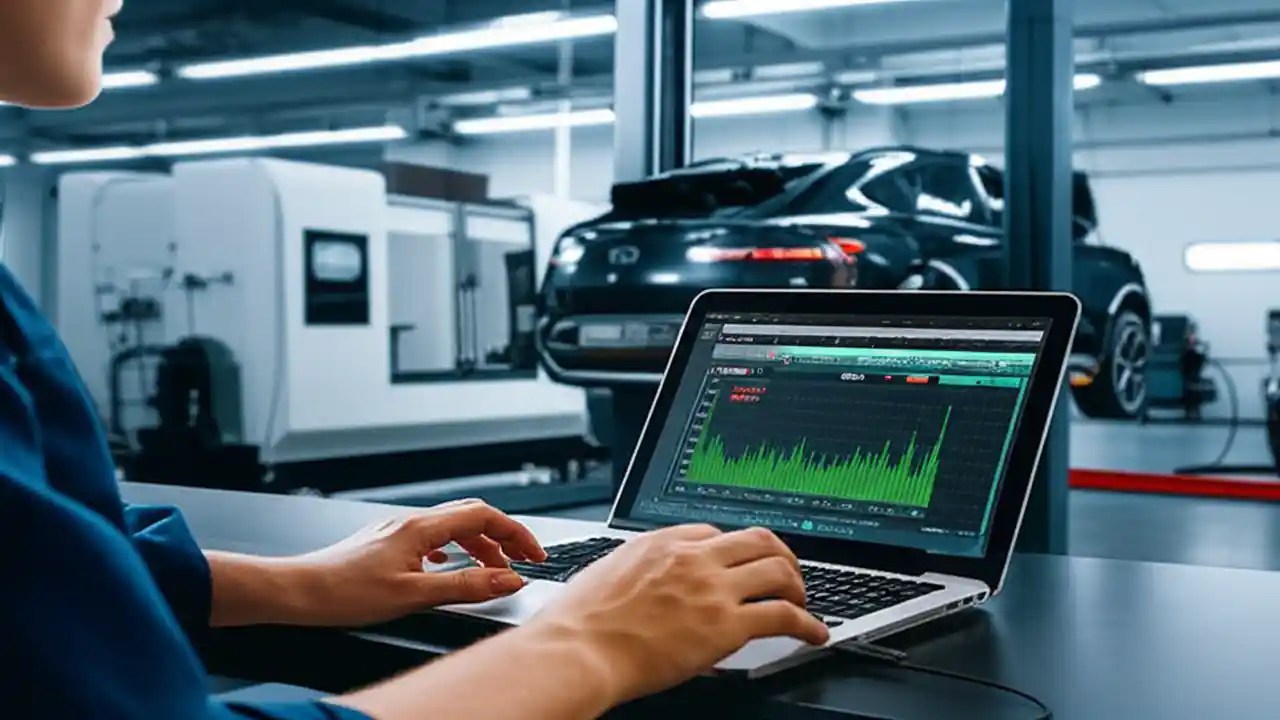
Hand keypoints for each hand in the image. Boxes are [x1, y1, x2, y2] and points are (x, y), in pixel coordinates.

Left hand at [212, 499, 548, 627]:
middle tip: (522, 559)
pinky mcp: (386, 542)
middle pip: (471, 516)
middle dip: (503, 536)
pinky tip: (449, 567)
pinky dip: (454, 550)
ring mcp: (397, 529)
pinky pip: (432, 537)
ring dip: (479, 545)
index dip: (516, 533)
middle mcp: (411, 522)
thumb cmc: (344, 592)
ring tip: (492, 570)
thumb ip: (465, 586)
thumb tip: (506, 579)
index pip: (484, 516)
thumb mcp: (414, 594)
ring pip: (451, 527)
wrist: (299, 591)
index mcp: (421, 527)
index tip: (533, 554)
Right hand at [527, 524, 828, 704]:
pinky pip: (783, 616)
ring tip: (803, 602)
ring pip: (778, 570)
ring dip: (798, 586)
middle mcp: (693, 558)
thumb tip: (648, 584)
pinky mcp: (726, 625)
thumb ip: (639, 570)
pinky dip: (808, 624)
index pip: (714, 532)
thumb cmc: (579, 622)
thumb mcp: (607, 573)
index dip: (734, 550)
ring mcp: (712, 589)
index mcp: (662, 542)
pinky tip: (814, 634)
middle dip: (780, 556)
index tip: (741, 565)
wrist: (578, 649)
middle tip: (788, 574)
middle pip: (757, 539)